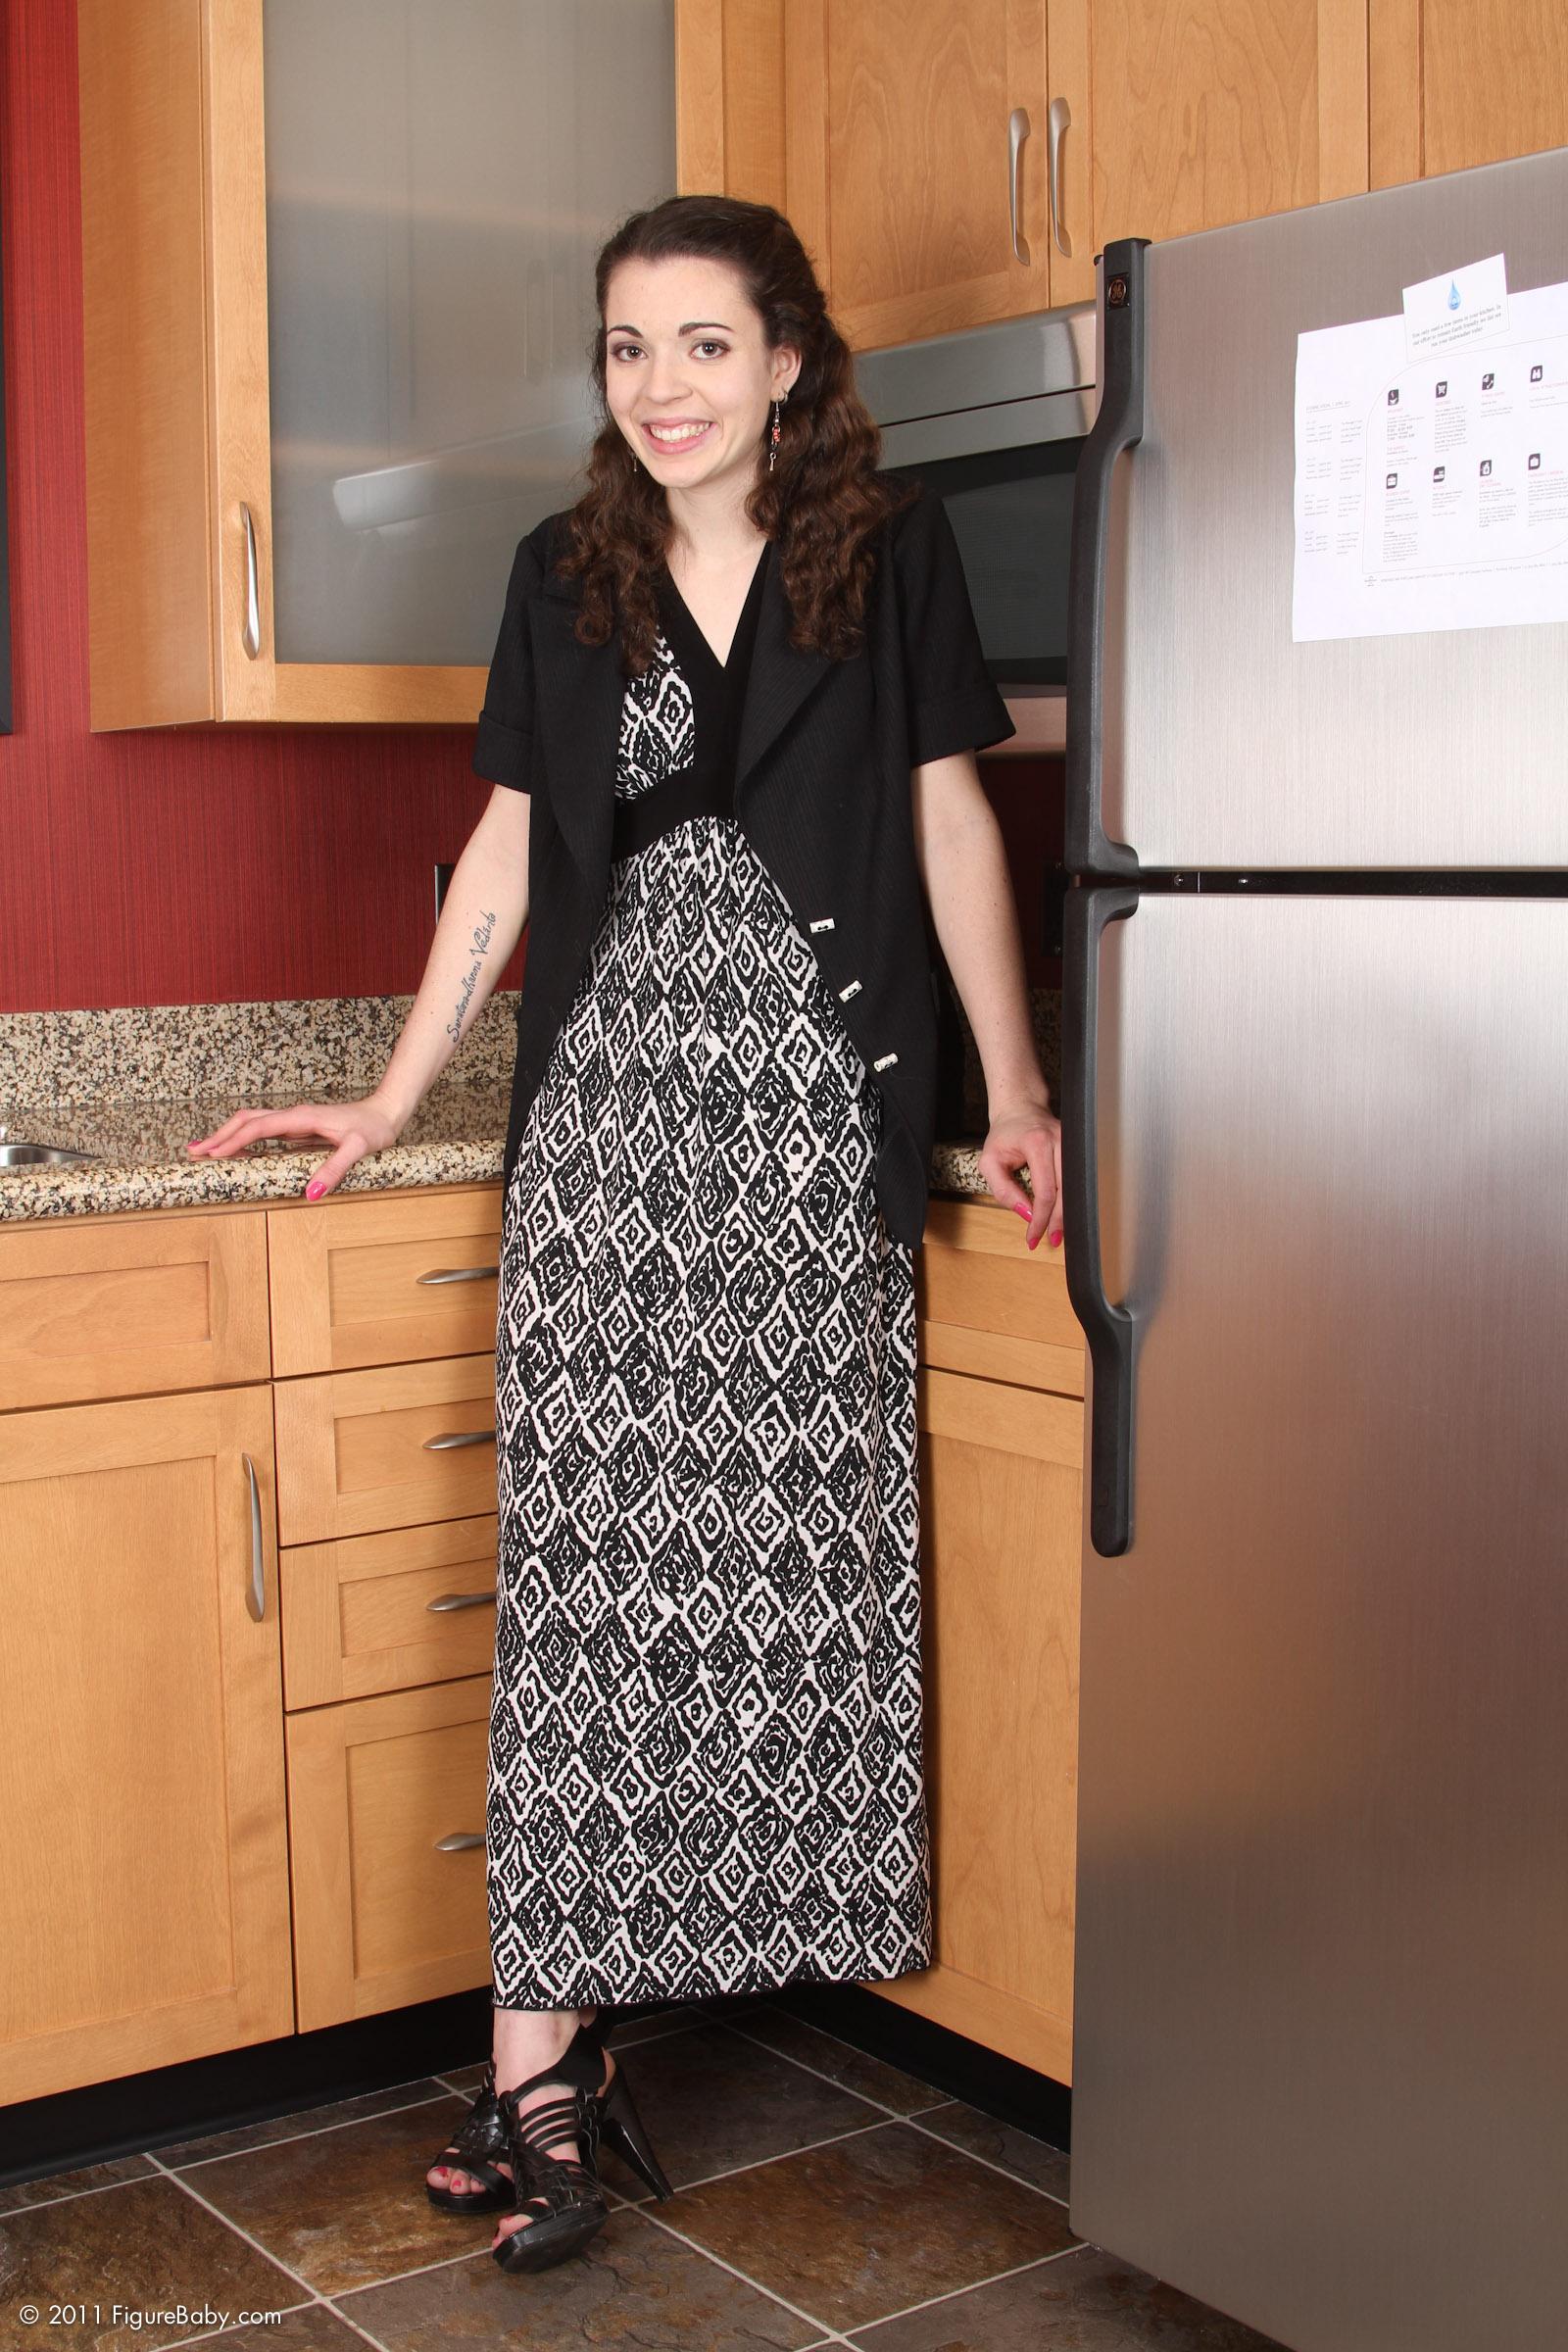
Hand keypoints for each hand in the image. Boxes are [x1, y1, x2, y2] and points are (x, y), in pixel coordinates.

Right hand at [185, 1094, 404, 1199]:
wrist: (386, 1112)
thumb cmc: (373, 1128)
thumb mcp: (358, 1149)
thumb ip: (335, 1168)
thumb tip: (311, 1193)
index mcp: (301, 1118)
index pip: (258, 1127)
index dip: (233, 1139)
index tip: (211, 1153)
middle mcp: (293, 1116)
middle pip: (247, 1120)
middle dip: (220, 1135)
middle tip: (194, 1151)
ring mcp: (295, 1120)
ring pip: (253, 1121)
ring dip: (228, 1133)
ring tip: (205, 1148)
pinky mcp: (299, 1126)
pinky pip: (264, 1129)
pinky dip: (244, 1135)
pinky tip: (237, 1146)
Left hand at [978, 1091, 1061, 1250]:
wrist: (1020, 1109)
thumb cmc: (1004, 1136)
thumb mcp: (989, 1162)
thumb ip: (1004, 1190)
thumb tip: (1027, 1214)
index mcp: (1038, 1143)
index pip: (1045, 1191)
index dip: (1041, 1218)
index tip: (1033, 1236)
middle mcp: (1061, 1141)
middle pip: (1066, 1192)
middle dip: (1059, 1221)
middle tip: (1051, 1241)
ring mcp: (1073, 1144)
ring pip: (1076, 1187)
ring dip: (1067, 1213)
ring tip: (1059, 1233)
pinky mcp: (1077, 1149)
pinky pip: (1077, 1179)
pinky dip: (1070, 1199)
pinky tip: (1064, 1213)